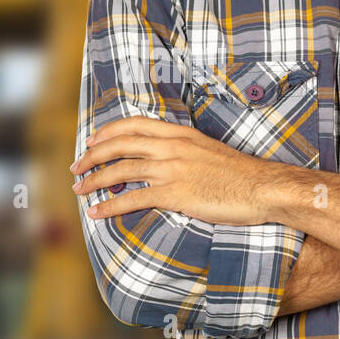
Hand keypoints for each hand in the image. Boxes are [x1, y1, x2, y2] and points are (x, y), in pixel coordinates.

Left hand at [70, 115, 274, 224]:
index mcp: (180, 134)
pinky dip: (110, 206)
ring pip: (120, 170)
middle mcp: (172, 147)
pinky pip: (133, 198)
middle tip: (76, 168)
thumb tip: (164, 158)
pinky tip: (97, 213)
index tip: (92, 140)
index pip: (134, 124)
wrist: (263, 187)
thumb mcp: (208, 151)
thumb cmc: (240, 175)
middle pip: (120, 145)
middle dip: (92, 156)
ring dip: (94, 180)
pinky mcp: (176, 194)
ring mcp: (172, 170)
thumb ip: (184, 150)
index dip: (108, 132)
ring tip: (79, 190)